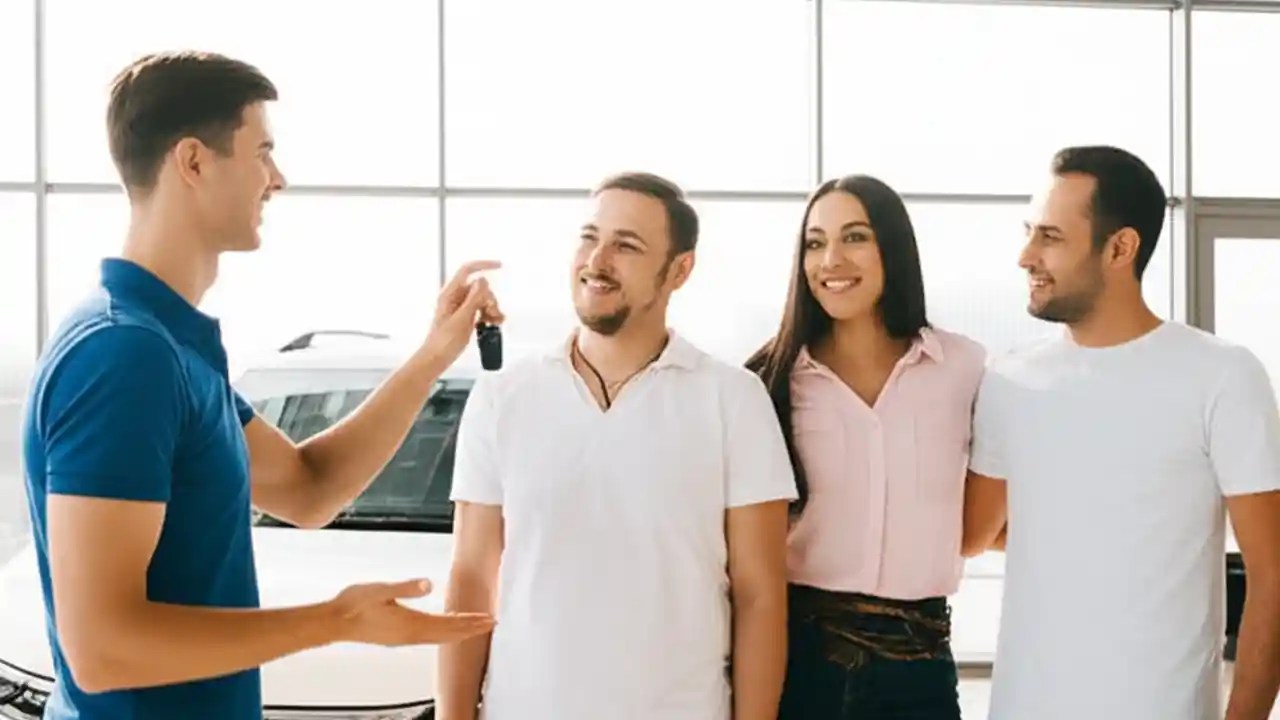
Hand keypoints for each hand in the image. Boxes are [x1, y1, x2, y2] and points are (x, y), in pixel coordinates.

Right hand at [327, 579, 495, 645]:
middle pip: (448, 635)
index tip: (487, 619)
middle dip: (470, 629)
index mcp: (410, 624)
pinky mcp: (397, 637)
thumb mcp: (380, 590)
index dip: (469, 622)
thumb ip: (405, 587)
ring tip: (474, 628)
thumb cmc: (354, 604)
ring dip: (459, 633)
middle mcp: (410, 635)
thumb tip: (428, 584)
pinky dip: (443, 634)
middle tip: (490, 624)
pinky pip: (428, 638)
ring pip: (439, 638)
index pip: (448, 624)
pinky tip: (444, 630)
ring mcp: (404, 638)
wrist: (334, 622)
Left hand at [425, 260, 505, 362]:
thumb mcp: (462, 319)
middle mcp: (454, 298)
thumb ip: (473, 299)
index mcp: (450, 294)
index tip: (499, 266)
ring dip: (491, 308)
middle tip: (493, 313)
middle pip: (479, 288)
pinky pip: (480, 309)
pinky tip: (493, 323)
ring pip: (481, 299)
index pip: (467, 271)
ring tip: (495, 321)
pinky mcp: (464, 317)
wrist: (437, 358)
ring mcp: (459, 308)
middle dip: (490, 298)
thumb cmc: (444, 342)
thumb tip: (482, 281)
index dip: (483, 265)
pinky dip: (488, 314)